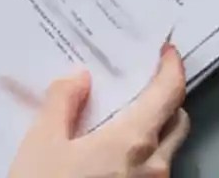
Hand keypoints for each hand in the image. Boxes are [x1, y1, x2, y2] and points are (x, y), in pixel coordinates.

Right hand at [9, 45, 190, 177]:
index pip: (169, 93)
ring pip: (166, 152)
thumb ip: (63, 104)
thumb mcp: (41, 145)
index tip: (167, 52)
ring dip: (154, 132)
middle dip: (165, 100)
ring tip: (120, 123)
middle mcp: (154, 167)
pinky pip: (152, 174)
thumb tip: (79, 78)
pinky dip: (141, 158)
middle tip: (141, 86)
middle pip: (177, 122)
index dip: (172, 68)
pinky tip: (110, 158)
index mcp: (134, 141)